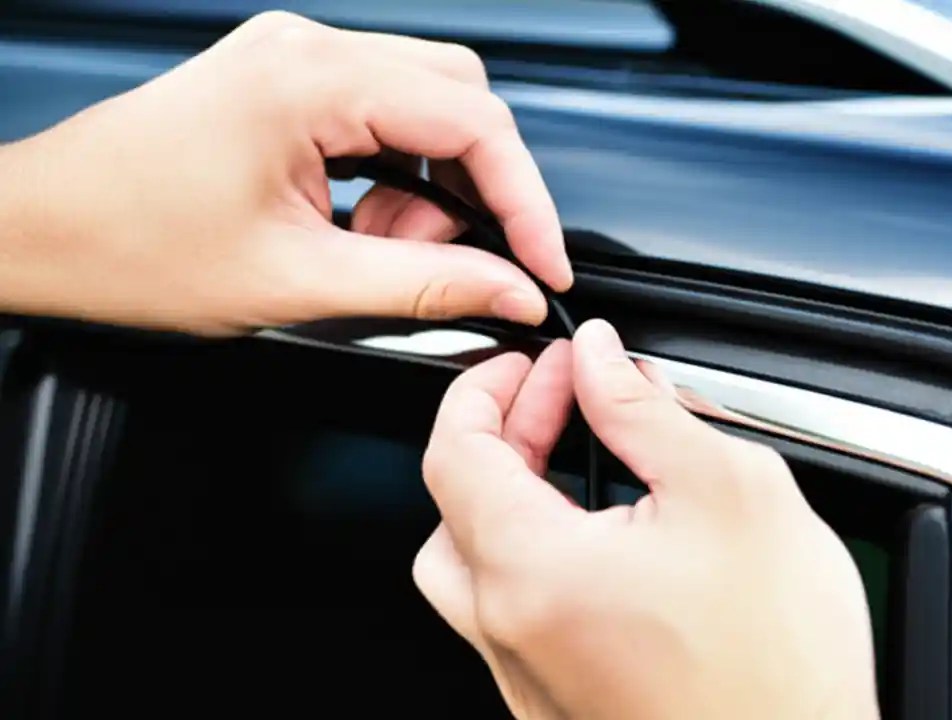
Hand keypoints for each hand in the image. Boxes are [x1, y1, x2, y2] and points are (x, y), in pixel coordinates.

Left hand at [0, 11, 569, 335]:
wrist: (39, 232)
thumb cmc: (131, 245)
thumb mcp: (299, 283)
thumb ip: (424, 284)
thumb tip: (509, 288)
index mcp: (311, 82)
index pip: (473, 122)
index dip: (525, 200)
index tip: (543, 261)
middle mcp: (307, 50)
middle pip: (460, 99)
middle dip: (479, 187)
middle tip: (459, 257)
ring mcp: (294, 60)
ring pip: (424, 107)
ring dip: (429, 186)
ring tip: (378, 247)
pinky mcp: (285, 84)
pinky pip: (380, 116)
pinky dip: (392, 176)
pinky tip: (359, 224)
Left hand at [413, 319, 879, 719]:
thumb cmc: (780, 665)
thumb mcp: (729, 493)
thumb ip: (644, 412)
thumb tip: (600, 361)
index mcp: (534, 572)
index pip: (455, 452)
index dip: (486, 388)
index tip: (533, 364)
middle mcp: (512, 635)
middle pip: (451, 512)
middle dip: (502, 437)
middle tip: (565, 402)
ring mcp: (531, 682)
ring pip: (479, 571)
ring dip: (513, 502)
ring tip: (579, 467)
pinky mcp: (561, 709)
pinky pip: (519, 619)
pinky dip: (542, 561)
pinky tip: (610, 543)